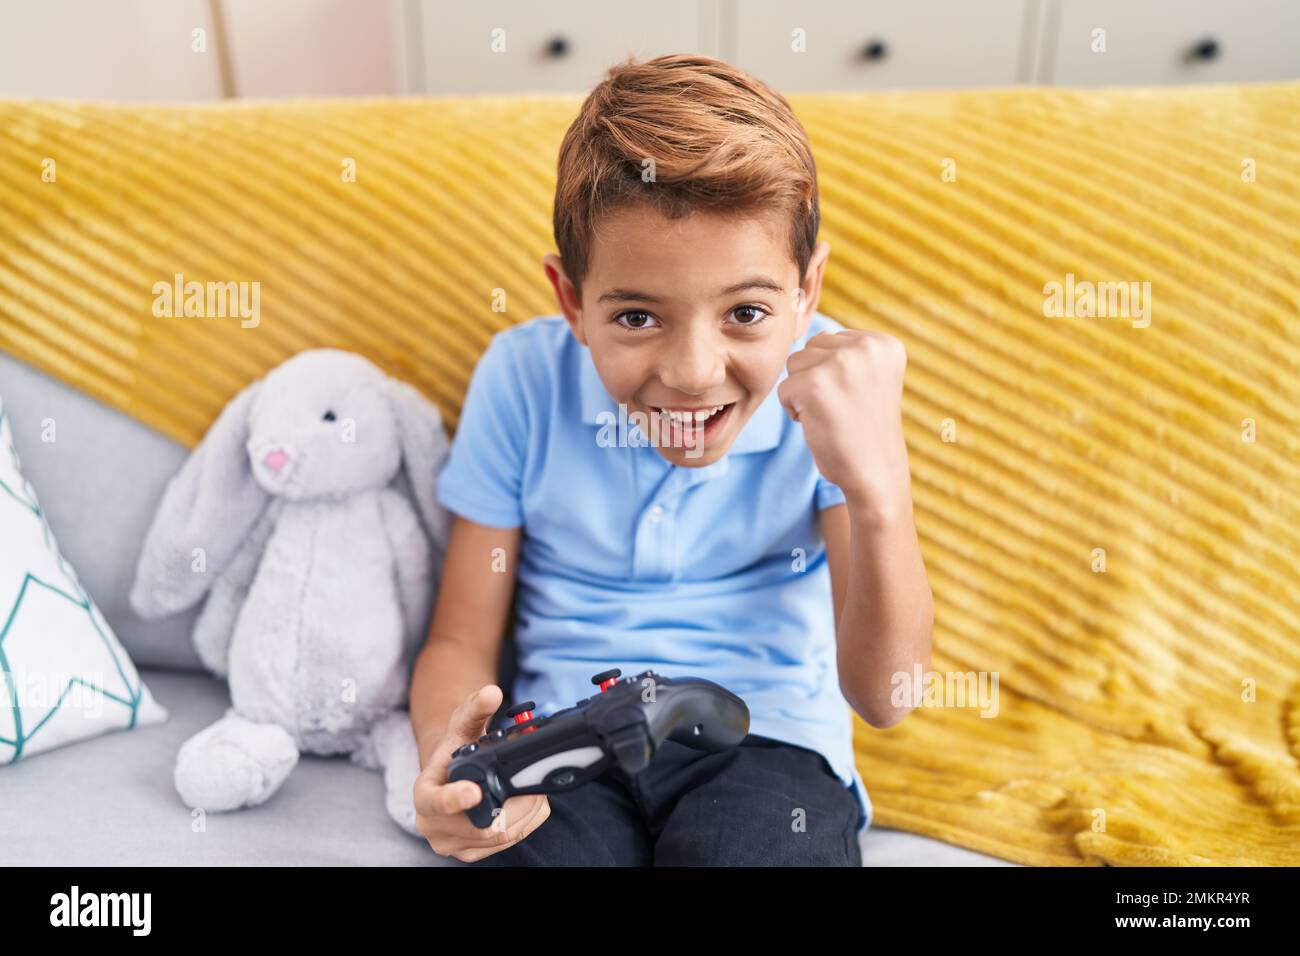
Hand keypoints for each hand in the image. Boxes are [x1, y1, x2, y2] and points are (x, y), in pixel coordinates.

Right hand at [413, 684, 550, 861]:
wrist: (451, 775)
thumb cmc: (455, 749)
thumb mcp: (462, 726)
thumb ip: (475, 708)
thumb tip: (492, 692)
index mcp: (423, 794)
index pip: (436, 802)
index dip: (456, 799)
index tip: (475, 792)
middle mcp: (432, 825)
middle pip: (482, 826)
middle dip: (515, 804)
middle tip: (534, 782)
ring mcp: (452, 844)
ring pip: (500, 837)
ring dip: (526, 814)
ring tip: (534, 789)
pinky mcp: (471, 854)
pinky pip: (507, 845)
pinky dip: (526, 825)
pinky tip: (530, 805)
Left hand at [777, 329, 910, 509]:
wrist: (875, 474)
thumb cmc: (865, 429)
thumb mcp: (869, 378)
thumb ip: (848, 352)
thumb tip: (813, 333)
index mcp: (883, 344)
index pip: (831, 341)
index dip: (833, 375)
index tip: (856, 399)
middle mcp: (866, 347)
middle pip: (810, 348)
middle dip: (816, 380)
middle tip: (842, 409)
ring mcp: (840, 364)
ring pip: (794, 365)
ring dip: (803, 393)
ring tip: (831, 415)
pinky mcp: (814, 384)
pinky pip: (783, 390)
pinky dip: (794, 411)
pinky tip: (820, 425)